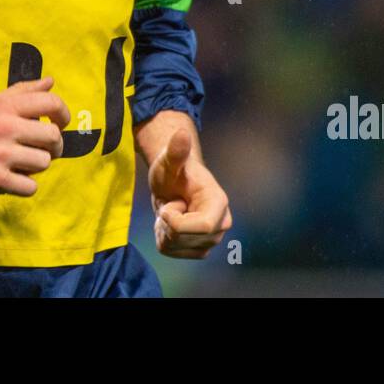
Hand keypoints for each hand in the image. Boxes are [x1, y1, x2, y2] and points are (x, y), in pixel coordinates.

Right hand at [0, 77, 69, 199]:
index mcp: (4, 106)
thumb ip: (21, 92)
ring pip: (44, 162)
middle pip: (53, 136)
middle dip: (55, 145)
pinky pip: (30, 186)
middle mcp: (3, 127)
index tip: (60, 122)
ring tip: (23, 162)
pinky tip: (13, 178)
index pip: (50, 102)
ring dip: (38, 166)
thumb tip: (50, 81)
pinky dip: (26, 185)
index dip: (63, 113)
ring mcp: (0, 154)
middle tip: (44, 148)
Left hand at [148, 127, 231, 258]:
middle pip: (184, 238)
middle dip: (168, 221)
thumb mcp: (169, 159)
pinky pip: (170, 252)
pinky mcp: (199, 250)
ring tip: (171, 209)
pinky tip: (168, 221)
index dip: (178, 221)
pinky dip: (162, 237)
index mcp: (219, 202)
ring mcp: (211, 240)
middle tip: (171, 202)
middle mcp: (221, 224)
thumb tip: (182, 132)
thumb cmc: (173, 168)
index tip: (168, 206)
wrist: (173, 182)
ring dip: (163, 229)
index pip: (204, 226)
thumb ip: (176, 150)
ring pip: (175, 246)